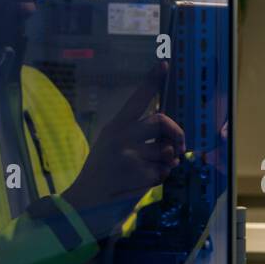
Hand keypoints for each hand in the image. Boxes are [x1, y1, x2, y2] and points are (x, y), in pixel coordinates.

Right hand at [63, 61, 185, 238]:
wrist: (85, 200)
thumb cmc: (102, 171)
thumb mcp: (111, 144)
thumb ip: (136, 135)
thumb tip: (168, 138)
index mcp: (115, 126)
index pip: (137, 99)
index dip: (152, 80)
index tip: (164, 63)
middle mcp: (122, 136)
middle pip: (162, 121)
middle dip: (177, 133)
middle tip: (179, 146)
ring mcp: (131, 154)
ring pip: (166, 151)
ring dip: (167, 162)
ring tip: (151, 168)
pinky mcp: (138, 174)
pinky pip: (164, 172)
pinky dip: (161, 177)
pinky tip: (143, 182)